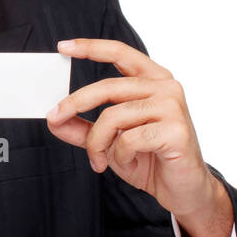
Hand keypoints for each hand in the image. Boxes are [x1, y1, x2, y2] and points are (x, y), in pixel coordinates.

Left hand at [45, 38, 219, 222]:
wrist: (183, 189)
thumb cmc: (150, 160)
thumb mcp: (109, 141)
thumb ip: (82, 128)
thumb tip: (53, 119)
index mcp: (151, 80)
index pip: (119, 53)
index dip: (90, 47)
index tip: (63, 47)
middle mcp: (165, 87)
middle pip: (106, 87)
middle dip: (74, 104)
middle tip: (55, 118)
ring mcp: (172, 106)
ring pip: (113, 116)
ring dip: (97, 143)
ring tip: (100, 160)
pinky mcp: (176, 130)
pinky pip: (129, 139)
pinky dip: (119, 156)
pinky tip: (129, 162)